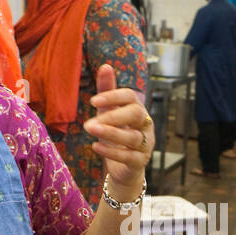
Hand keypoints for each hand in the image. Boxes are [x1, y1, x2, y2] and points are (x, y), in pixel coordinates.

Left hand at [83, 62, 153, 192]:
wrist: (124, 168)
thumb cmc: (117, 135)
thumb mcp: (109, 112)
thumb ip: (107, 91)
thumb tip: (106, 66)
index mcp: (137, 109)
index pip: (130, 97)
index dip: (113, 96)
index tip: (93, 101)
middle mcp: (145, 125)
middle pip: (135, 114)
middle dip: (113, 116)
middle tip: (90, 121)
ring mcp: (145, 144)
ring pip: (132, 137)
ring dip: (110, 133)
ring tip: (90, 130)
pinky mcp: (140, 162)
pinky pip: (129, 157)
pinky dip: (112, 152)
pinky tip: (96, 147)